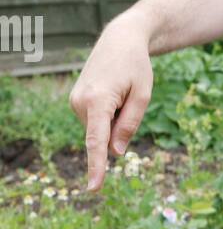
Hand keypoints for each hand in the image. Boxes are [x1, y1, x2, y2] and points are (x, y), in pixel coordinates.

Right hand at [69, 18, 153, 190]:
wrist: (120, 40)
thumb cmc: (136, 66)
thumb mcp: (143, 96)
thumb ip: (128, 126)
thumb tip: (114, 154)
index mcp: (98, 100)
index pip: (96, 142)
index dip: (96, 167)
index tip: (93, 188)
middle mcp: (80, 102)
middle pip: (103, 136)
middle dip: (119, 129)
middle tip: (128, 98)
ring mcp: (74, 102)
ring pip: (99, 130)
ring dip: (113, 120)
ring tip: (119, 92)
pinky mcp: (75, 101)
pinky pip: (95, 122)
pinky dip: (107, 116)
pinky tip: (112, 94)